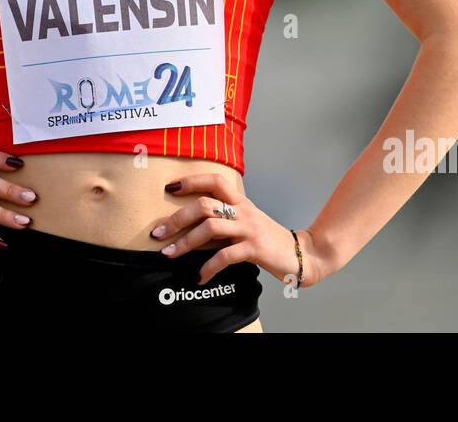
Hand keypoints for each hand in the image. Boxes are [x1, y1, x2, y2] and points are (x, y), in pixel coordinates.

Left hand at [150, 174, 325, 287]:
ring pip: (210, 228)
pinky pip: (224, 256)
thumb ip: (225, 217)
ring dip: (185, 243)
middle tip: (157, 233)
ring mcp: (249, 229)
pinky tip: (199, 277)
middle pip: (204, 205)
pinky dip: (208, 268)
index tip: (169, 188)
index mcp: (241, 201)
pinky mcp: (254, 249)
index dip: (191, 180)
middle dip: (176, 219)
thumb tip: (191, 222)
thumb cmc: (268, 238)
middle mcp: (243, 211)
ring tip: (168, 254)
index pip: (215, 180)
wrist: (300, 254)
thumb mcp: (246, 221)